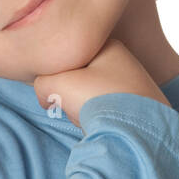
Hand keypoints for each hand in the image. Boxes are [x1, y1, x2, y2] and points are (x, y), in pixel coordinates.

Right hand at [33, 38, 169, 126]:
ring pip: (88, 96)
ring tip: (91, 116)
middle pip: (78, 77)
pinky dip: (97, 119)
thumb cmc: (99, 100)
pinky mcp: (135, 107)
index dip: (57, 75)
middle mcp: (124, 61)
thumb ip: (41, 82)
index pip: (67, 55)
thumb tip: (47, 96)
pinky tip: (103, 124)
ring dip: (82, 110)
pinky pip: (103, 110)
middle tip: (78, 104)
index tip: (61, 87)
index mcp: (109, 45)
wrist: (137, 132)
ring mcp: (131, 84)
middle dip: (71, 96)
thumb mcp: (57, 84)